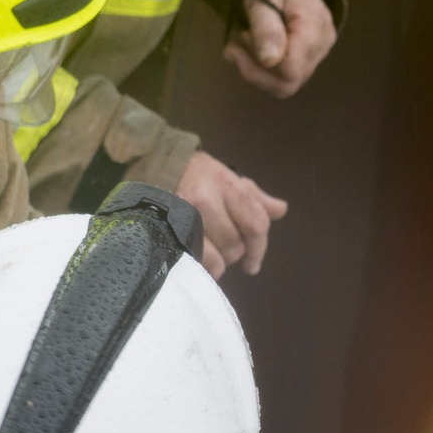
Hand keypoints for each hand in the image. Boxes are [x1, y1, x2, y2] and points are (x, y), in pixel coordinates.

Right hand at [175, 152, 286, 276]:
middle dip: (235, 254)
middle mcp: (206, 199)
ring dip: (218, 263)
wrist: (151, 165)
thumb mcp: (226, 177)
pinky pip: (195, 260)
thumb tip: (281, 210)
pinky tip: (199, 261)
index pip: (255, 223)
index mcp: (227, 185)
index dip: (259, 248)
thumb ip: (254, 196)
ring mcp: (184, 215)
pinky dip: (201, 267)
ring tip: (212, 256)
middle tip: (226, 252)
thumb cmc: (194, 173)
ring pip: (216, 257)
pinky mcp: (167, 229)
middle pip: (235, 244)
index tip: (253, 263)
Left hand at [223, 0, 337, 96]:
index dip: (259, 61)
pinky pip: (285, 78)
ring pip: (285, 85)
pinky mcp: (310, 58)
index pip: (290, 68)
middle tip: (234, 44)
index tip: (242, 35)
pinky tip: (249, 50)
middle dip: (254, 69)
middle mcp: (322, 45)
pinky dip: (262, 70)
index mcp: (314, 27)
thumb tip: (269, 61)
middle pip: (288, 83)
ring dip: (255, 71)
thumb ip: (266, 27)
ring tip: (239, 45)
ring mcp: (318, 54)